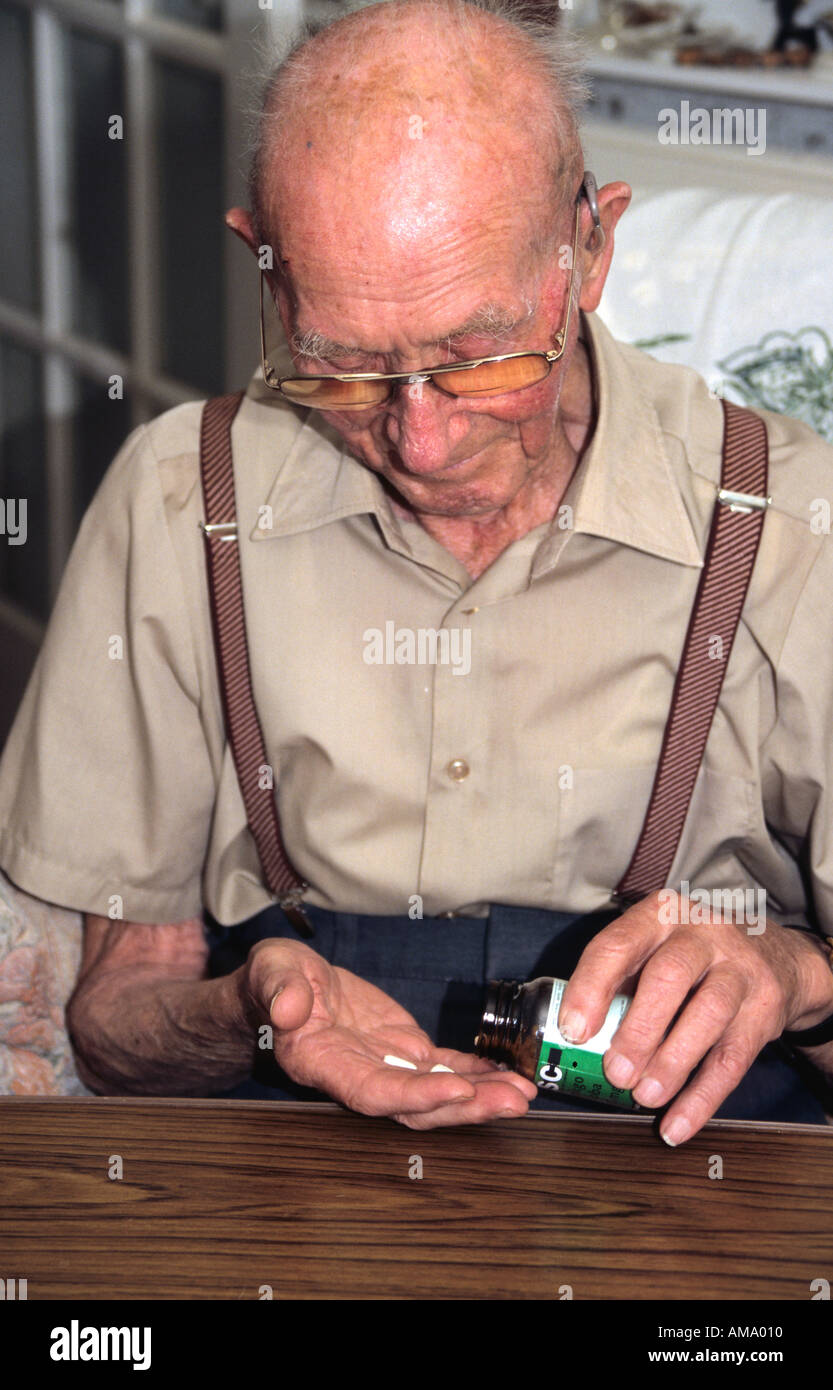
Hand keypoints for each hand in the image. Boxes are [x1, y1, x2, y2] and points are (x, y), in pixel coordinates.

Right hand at [241, 937, 537, 1128]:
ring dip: (481, 1096)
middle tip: (511, 1101)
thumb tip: (291, 1007)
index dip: (415, 1096)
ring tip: (522, 1092)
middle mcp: (359, 1076)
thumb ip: (280, 990)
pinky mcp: (404, 1051)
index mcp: (323, 1064)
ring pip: (437, 1093)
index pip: (372, 1092)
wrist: (287, 986)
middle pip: (416, 1106)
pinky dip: (477, 1073)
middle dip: (466, 1107)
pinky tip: (507, 1074)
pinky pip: (445, 1068)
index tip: (456, 1090)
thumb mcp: (271, 972)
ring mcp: (386, 1066)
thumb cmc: (274, 981)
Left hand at [557, 891, 832, 1145]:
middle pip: (669, 977)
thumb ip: (619, 983)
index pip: (619, 945)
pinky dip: (703, 1097)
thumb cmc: (691, 958)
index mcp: (659, 915)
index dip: (593, 988)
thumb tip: (575, 1040)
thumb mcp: (654, 949)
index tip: (574, 1030)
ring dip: (672, 1062)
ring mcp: (740, 968)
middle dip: (639, 1030)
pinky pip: (734, 1058)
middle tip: (616, 1073)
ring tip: (645, 1096)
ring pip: (708, 1014)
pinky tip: (677, 1124)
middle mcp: (702, 933)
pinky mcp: (765, 1008)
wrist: (774, 955)